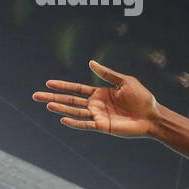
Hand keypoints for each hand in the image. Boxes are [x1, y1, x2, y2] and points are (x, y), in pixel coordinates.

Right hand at [32, 60, 159, 137]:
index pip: (76, 89)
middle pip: (70, 101)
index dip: (63, 86)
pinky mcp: (103, 126)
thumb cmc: (142, 98)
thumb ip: (107, 74)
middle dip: (53, 98)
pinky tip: (63, 119)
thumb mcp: (125, 81)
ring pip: (75, 112)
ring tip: (47, 105)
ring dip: (61, 109)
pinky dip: (74, 122)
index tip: (48, 83)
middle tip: (36, 96)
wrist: (152, 116)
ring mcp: (98, 116)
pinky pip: (86, 124)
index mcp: (100, 93)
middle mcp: (96, 105)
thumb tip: (90, 62)